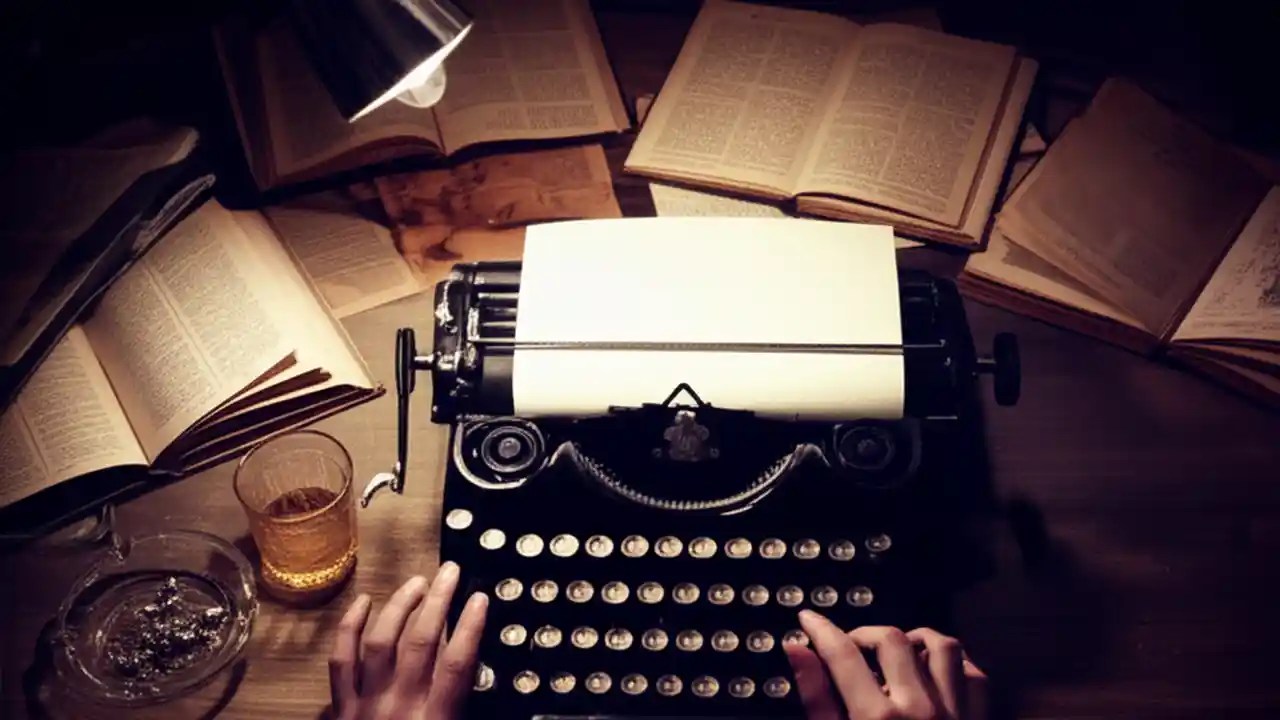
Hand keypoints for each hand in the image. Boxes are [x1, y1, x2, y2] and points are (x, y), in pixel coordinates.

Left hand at [328, 562, 488, 719]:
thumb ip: (463, 706)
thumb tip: (478, 671)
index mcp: (434, 719)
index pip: (456, 664)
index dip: (470, 627)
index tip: (479, 599)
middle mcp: (399, 705)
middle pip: (419, 643)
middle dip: (437, 601)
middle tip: (450, 572)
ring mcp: (366, 704)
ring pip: (380, 642)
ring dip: (400, 607)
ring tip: (417, 583)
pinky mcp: (341, 707)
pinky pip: (342, 660)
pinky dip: (350, 627)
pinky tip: (363, 601)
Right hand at [786, 610, 987, 719]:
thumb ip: (817, 698)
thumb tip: (797, 651)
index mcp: (875, 718)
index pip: (842, 654)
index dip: (821, 630)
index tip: (808, 619)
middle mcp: (918, 708)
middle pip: (891, 639)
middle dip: (866, 635)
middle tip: (849, 647)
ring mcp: (954, 714)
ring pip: (941, 647)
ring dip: (916, 640)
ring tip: (896, 650)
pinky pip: (976, 676)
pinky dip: (955, 665)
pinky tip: (934, 669)